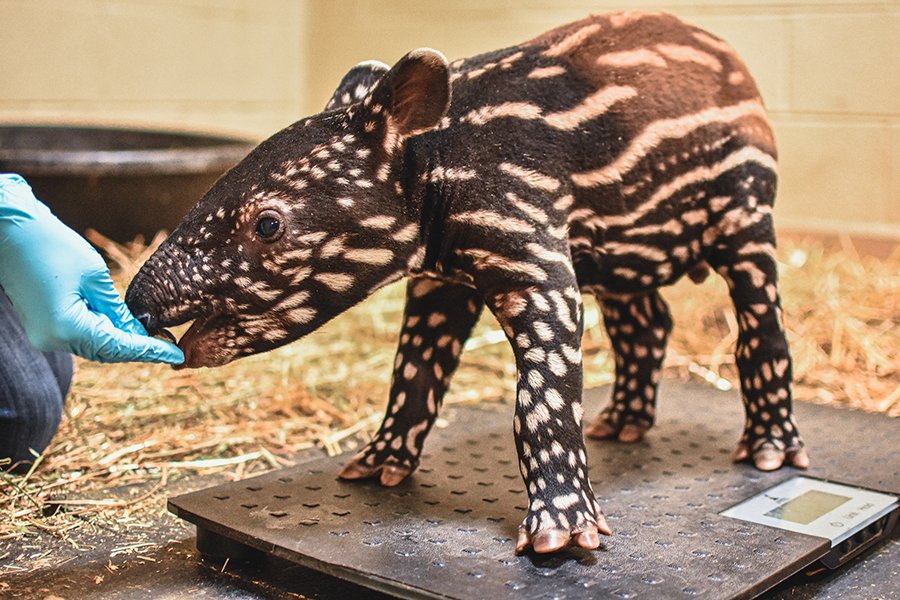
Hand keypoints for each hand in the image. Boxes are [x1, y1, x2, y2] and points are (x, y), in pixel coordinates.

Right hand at [0, 174, 183, 363]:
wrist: (8, 231)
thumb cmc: (51, 246)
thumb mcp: (94, 277)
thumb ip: (118, 310)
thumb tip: (139, 332)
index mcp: (67, 328)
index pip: (120, 346)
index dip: (151, 350)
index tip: (177, 354)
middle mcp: (53, 339)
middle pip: (107, 351)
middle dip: (138, 349)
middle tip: (170, 346)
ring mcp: (45, 335)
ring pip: (94, 346)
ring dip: (122, 342)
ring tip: (154, 337)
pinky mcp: (43, 326)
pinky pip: (80, 335)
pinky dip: (103, 333)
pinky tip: (125, 326)